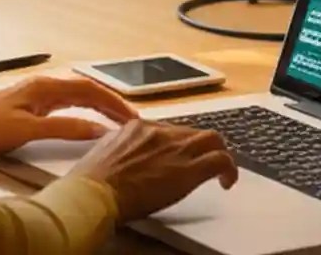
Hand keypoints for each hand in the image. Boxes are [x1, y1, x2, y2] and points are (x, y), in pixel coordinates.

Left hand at [0, 77, 138, 158]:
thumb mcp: (27, 130)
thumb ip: (64, 128)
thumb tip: (95, 129)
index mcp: (44, 87)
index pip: (90, 89)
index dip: (113, 102)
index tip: (131, 116)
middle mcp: (42, 87)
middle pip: (86, 90)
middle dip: (111, 103)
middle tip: (132, 120)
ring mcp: (35, 97)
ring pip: (77, 97)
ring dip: (99, 107)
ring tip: (117, 120)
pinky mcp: (29, 108)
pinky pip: (66, 105)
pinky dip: (83, 112)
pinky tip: (87, 121)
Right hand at [70, 119, 238, 221]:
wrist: (94, 193)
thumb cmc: (91, 182)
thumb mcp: (102, 154)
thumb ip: (117, 148)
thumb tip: (119, 154)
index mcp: (137, 128)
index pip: (167, 129)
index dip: (176, 143)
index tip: (176, 155)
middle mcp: (159, 132)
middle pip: (191, 131)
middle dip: (199, 146)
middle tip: (202, 160)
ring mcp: (176, 149)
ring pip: (212, 139)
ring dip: (218, 152)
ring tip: (221, 168)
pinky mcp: (188, 170)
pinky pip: (220, 161)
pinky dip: (229, 169)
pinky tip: (227, 182)